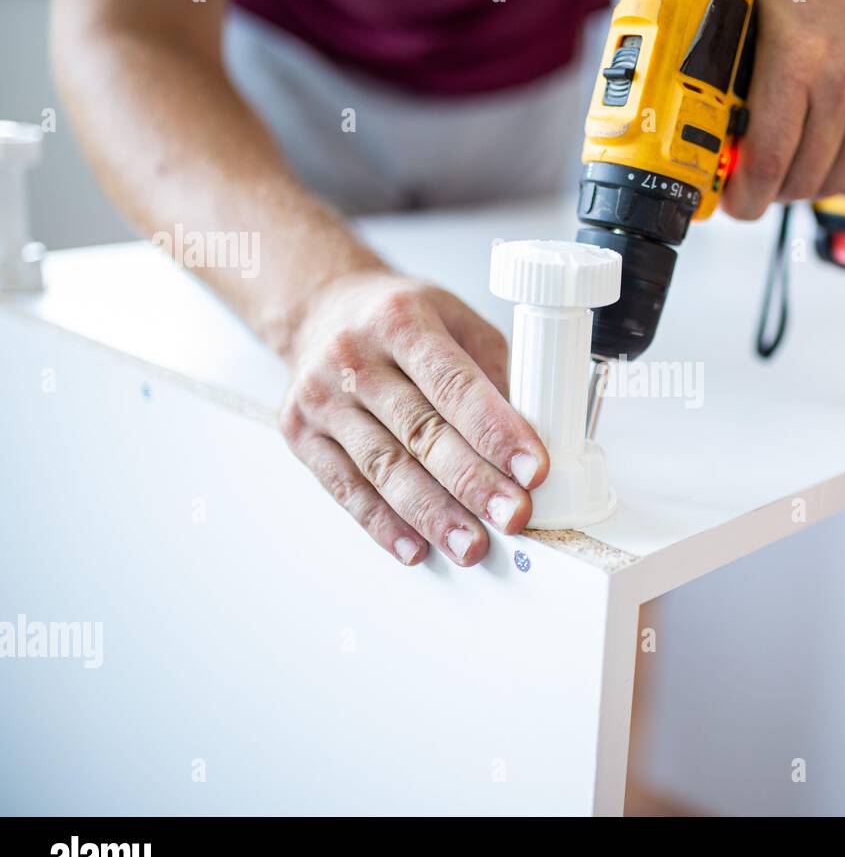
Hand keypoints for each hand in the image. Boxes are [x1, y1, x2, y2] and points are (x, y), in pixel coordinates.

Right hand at [278, 270, 547, 566]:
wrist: (320, 309)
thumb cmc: (400, 318)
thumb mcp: (456, 320)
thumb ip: (494, 373)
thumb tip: (532, 440)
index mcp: (401, 320)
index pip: (455, 385)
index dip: (496, 432)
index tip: (533, 471)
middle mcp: (354, 356)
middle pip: (420, 432)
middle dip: (472, 482)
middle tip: (512, 517)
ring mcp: (320, 397)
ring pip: (383, 467)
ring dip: (432, 514)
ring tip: (472, 546)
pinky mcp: (300, 433)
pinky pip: (345, 488)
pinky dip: (382, 524)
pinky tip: (417, 547)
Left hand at [723, 0, 844, 217]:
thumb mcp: (746, 30)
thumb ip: (727, 94)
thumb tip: (711, 160)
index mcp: (796, 61)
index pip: (768, 162)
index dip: (746, 197)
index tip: (734, 203)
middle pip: (799, 182)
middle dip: (770, 191)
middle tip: (757, 176)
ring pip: (830, 185)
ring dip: (803, 183)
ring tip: (789, 155)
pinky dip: (837, 172)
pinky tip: (822, 144)